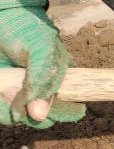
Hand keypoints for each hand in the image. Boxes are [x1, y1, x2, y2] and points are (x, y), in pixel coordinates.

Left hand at [0, 0, 84, 128]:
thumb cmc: (24, 29)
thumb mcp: (43, 49)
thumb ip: (45, 79)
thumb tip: (39, 115)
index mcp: (64, 83)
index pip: (72, 110)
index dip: (63, 111)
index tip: (47, 100)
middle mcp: (44, 94)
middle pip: (45, 120)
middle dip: (32, 110)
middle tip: (14, 88)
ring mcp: (22, 97)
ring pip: (21, 120)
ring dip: (10, 108)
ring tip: (3, 86)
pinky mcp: (3, 97)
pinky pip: (4, 114)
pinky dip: (0, 107)